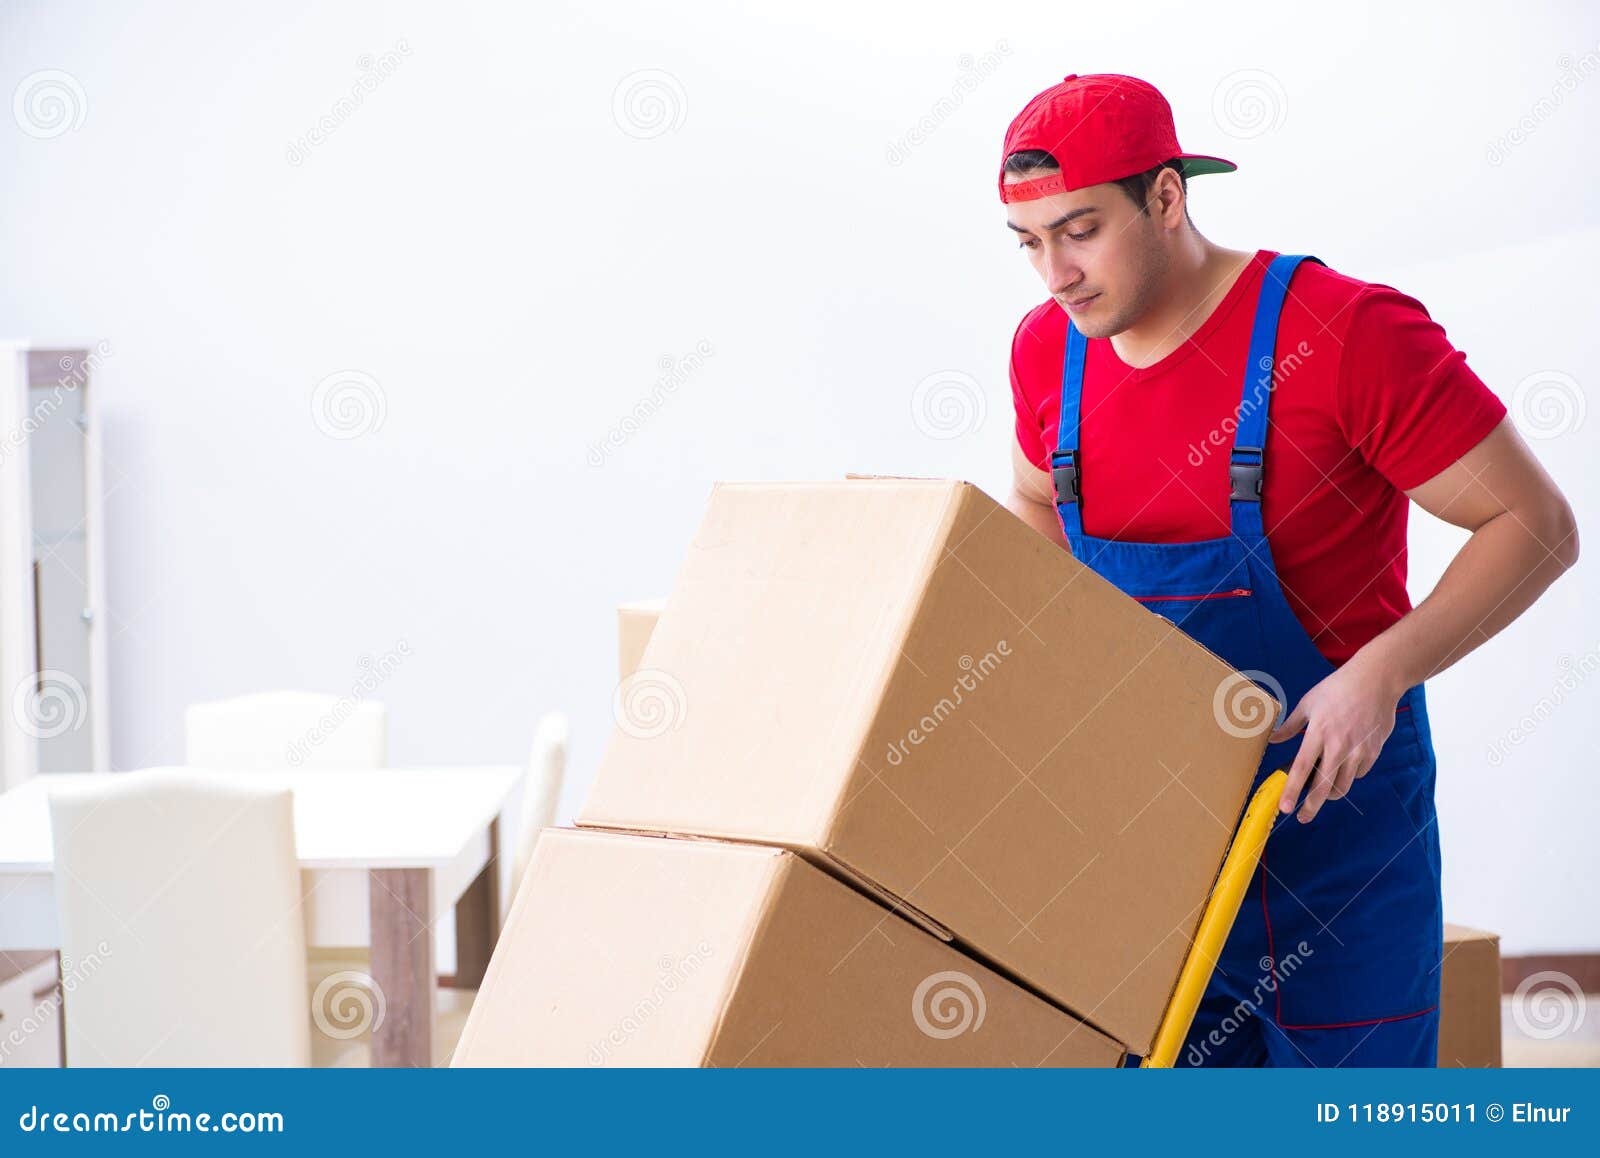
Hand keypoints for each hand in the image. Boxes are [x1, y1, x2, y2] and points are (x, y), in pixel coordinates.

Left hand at [1268, 659, 1403, 822]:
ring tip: (1321, 793)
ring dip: (1330, 793)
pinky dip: (1349, 776)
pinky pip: (1359, 774)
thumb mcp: (1308, 703)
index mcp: (1318, 733)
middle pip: (1324, 786)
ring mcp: (1359, 750)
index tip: (1284, 807)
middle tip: (1302, 817)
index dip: (1292, 790)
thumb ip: (1290, 725)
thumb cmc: (1338, 689)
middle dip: (1312, 806)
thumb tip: (1272, 739)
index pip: (1302, 768)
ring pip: (1343, 785)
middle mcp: (1339, 746)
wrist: (1376, 681)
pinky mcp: (1374, 752)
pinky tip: (1343, 766)